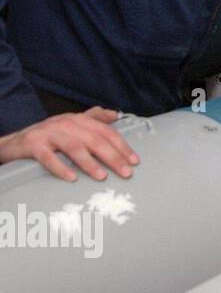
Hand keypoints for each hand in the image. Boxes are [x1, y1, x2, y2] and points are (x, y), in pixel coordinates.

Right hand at [0, 107, 138, 181]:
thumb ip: (94, 118)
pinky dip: (61, 167)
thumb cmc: (49, 135)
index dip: (122, 146)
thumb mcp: (72, 124)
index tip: (134, 161)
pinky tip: (71, 178)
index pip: (106, 132)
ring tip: (102, 176)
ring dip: (90, 163)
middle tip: (126, 172)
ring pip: (74, 147)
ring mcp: (49, 133)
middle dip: (113, 156)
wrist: (15, 140)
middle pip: (94, 140)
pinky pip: (48, 157)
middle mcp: (66, 123)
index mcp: (79, 120)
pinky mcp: (33, 144)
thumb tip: (116, 114)